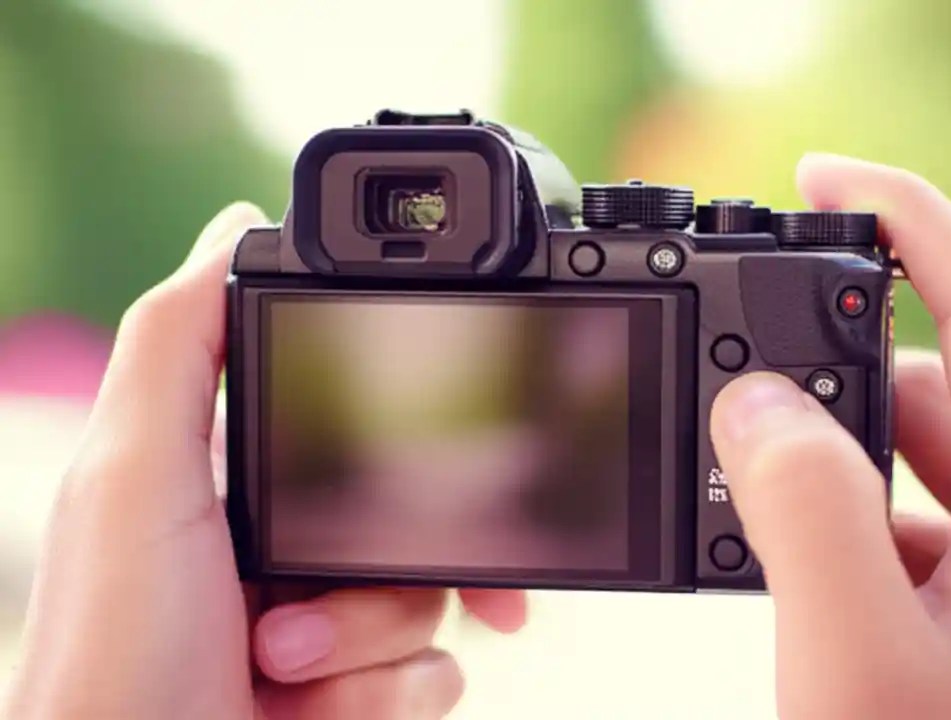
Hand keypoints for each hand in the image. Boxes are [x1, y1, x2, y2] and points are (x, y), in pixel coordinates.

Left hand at [2, 204, 524, 718]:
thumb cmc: (109, 652)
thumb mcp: (133, 474)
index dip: (415, 441)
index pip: (361, 434)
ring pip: (436, 604)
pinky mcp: (357, 698)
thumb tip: (235, 226)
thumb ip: (178, 342)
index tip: (454, 459)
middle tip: (296, 617)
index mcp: (244, 488)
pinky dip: (389, 697)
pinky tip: (315, 711)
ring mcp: (330, 632)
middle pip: (418, 522)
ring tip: (280, 668)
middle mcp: (293, 556)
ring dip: (367, 646)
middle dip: (385, 575)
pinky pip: (437, 677)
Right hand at [710, 154, 950, 718]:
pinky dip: (876, 526)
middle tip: (740, 403)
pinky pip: (950, 530)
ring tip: (762, 513)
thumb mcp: (851, 661)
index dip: (908, 216)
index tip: (824, 177)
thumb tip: (761, 403)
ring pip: (946, 466)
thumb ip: (803, 507)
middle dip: (842, 374)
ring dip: (851, 465)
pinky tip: (815, 581)